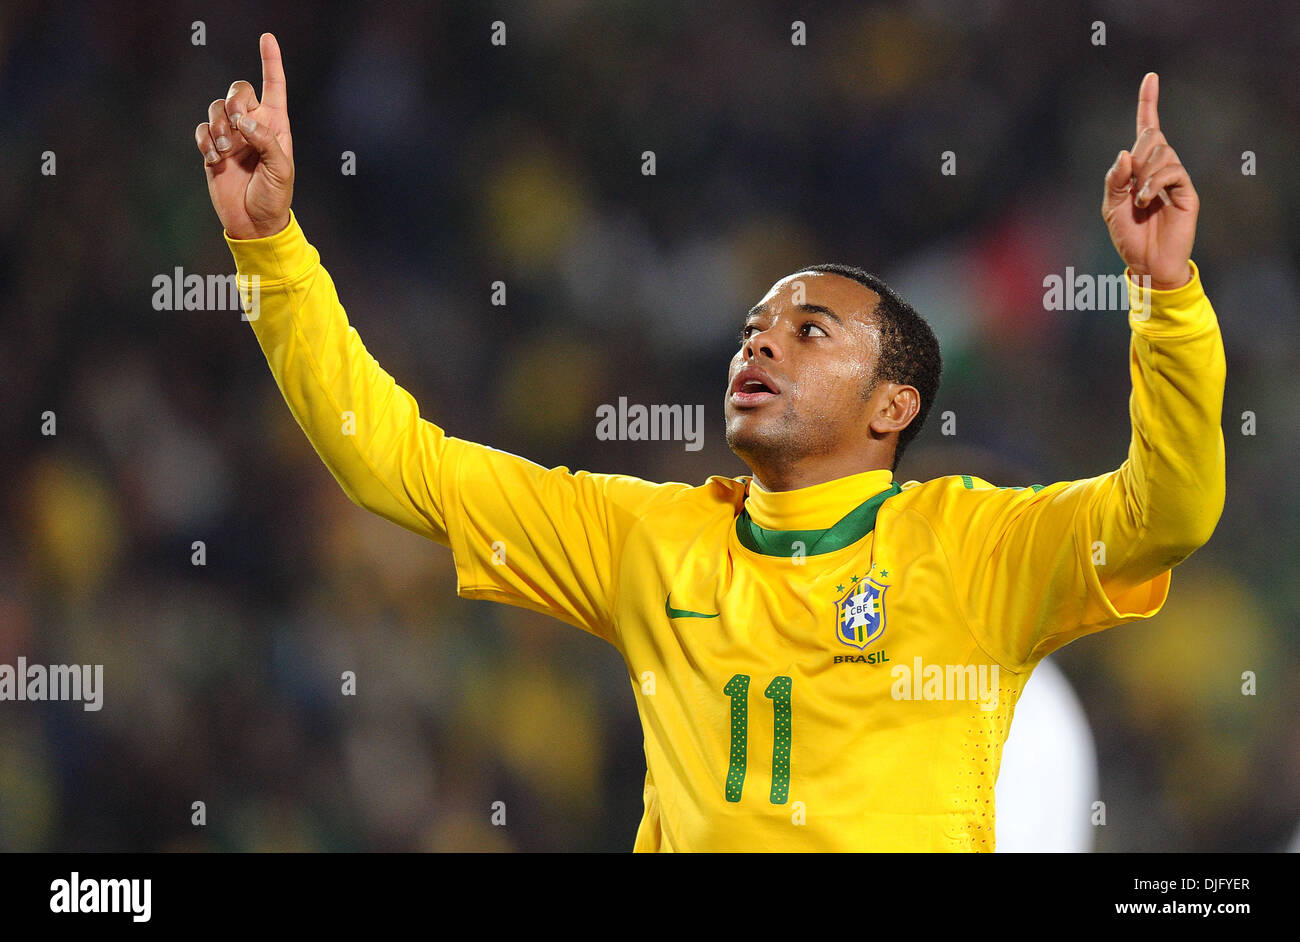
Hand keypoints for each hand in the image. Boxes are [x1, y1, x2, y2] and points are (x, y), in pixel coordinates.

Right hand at [194, 33, 293, 239]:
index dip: (271, 62)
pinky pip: (202, 129)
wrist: (254, 222)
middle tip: (238, 127)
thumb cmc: (275, 197)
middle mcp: (253, 126)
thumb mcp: (281, 170)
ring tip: (225, 151)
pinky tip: (214, 159)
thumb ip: (266, 142)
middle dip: (235, 101)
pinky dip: (205, 141)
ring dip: (219, 126)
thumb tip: (244, 121)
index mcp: (275, 125)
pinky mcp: (212, 149)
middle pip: (238, 90)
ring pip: (216, 108)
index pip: (274, 87)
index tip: (267, 38)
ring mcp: (231, 136)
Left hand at [1101, 73, 1197, 289]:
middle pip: (1150, 139)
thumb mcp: (1111, 207)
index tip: (1150, 76)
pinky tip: (1147, 202)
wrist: (1146, 263)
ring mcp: (1175, 179)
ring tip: (1140, 201)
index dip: (1148, 102)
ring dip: (1144, 175)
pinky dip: (1154, 185)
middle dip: (1136, 158)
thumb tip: (1125, 153)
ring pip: (1162, 153)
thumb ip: (1115, 180)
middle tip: (1132, 189)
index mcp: (1140, 168)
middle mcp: (1160, 168)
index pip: (1147, 128)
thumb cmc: (1128, 236)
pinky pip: (1172, 172)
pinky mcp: (1186, 192)